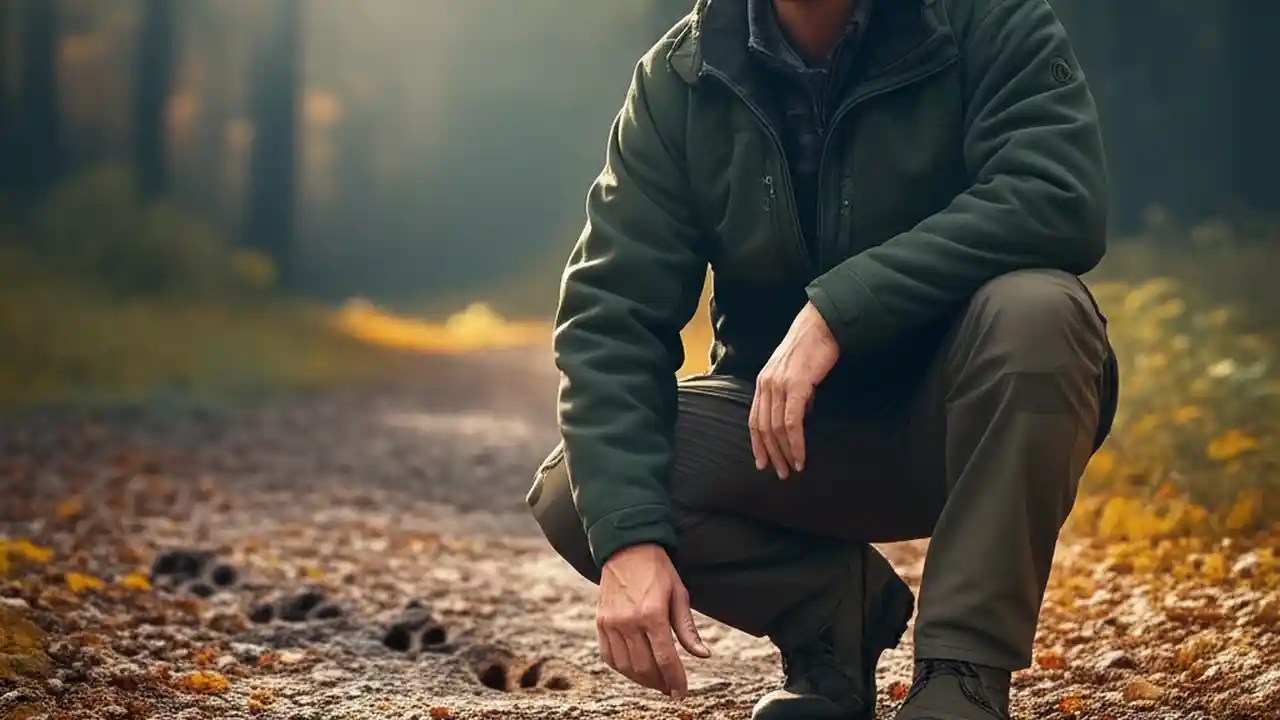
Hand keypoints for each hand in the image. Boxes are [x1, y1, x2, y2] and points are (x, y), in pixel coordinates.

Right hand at [597, 544, 710, 697]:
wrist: (626, 548)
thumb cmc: (658, 570)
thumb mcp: (679, 594)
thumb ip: (688, 629)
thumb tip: (703, 655)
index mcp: (652, 613)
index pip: (666, 658)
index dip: (675, 680)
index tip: (681, 693)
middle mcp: (629, 621)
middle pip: (645, 667)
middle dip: (660, 683)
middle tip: (670, 687)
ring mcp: (611, 623)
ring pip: (626, 666)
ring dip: (642, 680)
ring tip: (655, 681)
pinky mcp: (600, 623)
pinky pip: (609, 657)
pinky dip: (623, 669)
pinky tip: (635, 669)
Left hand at [749, 301, 838, 478]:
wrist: (820, 325)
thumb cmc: (811, 347)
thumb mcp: (794, 372)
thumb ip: (792, 394)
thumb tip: (800, 415)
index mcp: (763, 382)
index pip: (754, 420)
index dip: (757, 444)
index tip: (762, 462)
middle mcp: (766, 385)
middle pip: (763, 429)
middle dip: (771, 454)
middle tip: (780, 473)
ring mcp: (779, 386)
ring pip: (776, 429)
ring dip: (784, 453)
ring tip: (792, 468)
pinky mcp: (795, 387)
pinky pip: (792, 423)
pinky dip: (795, 443)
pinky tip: (800, 456)